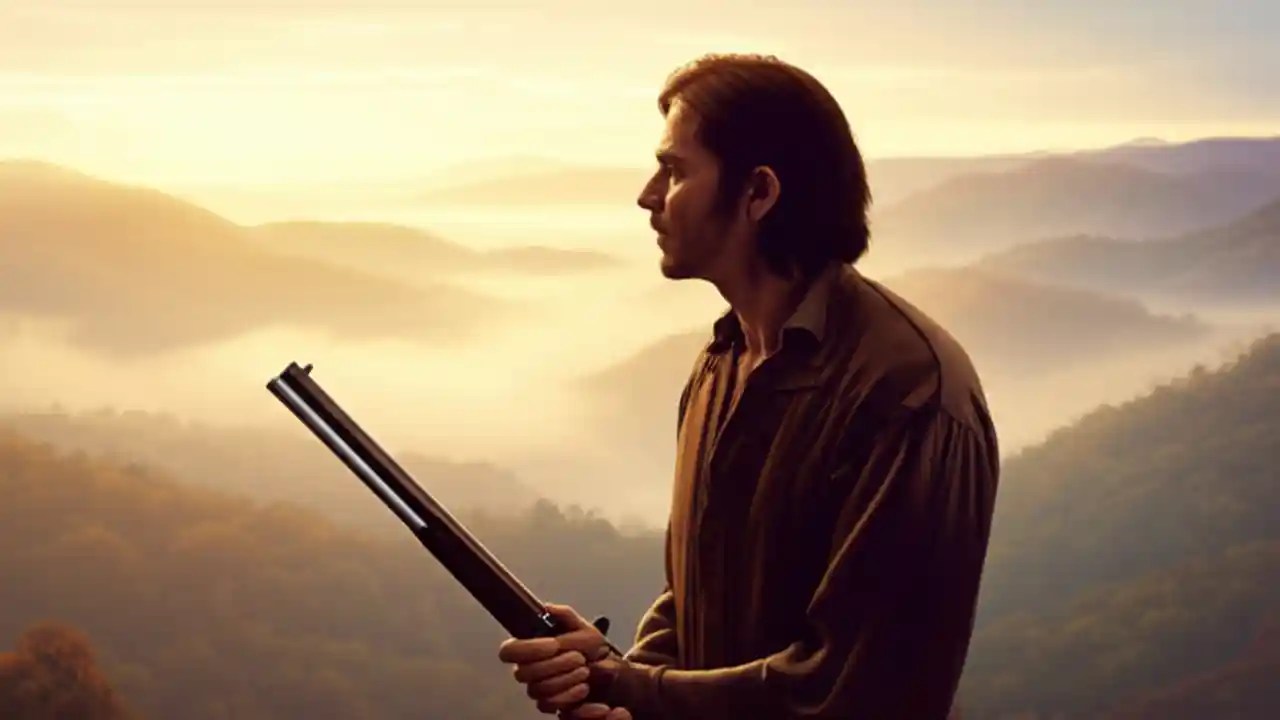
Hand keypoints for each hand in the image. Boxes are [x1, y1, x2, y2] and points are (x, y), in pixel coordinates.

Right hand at [498, 603, 615, 714]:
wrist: (606, 670)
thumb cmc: (590, 647)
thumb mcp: (583, 627)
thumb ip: (565, 615)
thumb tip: (548, 609)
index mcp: (530, 647)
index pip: (508, 651)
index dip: (527, 649)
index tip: (554, 644)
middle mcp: (528, 668)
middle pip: (524, 673)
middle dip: (555, 664)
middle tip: (579, 658)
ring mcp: (536, 688)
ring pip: (538, 690)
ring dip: (565, 680)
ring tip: (585, 670)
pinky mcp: (547, 704)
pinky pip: (549, 706)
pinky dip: (569, 697)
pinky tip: (584, 688)